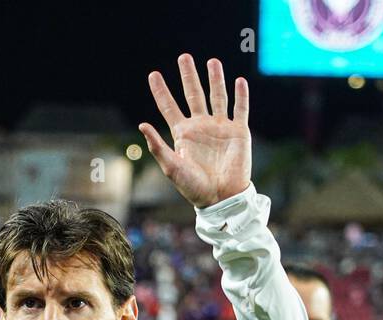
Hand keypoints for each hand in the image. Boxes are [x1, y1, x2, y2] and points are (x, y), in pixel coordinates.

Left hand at [139, 54, 250, 208]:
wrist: (221, 199)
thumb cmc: (194, 188)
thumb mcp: (172, 167)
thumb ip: (158, 146)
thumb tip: (142, 124)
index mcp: (183, 134)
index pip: (169, 107)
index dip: (161, 91)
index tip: (153, 74)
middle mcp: (201, 127)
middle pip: (193, 95)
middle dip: (188, 76)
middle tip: (183, 57)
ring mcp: (221, 128)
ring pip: (217, 96)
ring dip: (215, 79)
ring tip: (212, 61)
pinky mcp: (239, 132)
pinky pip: (240, 109)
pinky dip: (240, 95)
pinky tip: (239, 81)